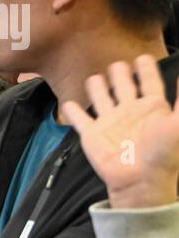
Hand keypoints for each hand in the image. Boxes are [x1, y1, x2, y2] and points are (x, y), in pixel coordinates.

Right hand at [62, 55, 178, 208]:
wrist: (139, 181)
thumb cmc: (163, 153)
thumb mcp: (178, 122)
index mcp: (152, 108)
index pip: (149, 82)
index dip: (147, 70)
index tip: (144, 57)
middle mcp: (130, 112)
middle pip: (123, 87)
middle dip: (120, 74)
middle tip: (117, 63)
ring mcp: (110, 123)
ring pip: (101, 99)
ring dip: (97, 88)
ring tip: (94, 77)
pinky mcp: (91, 135)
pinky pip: (79, 120)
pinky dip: (73, 112)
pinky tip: (68, 104)